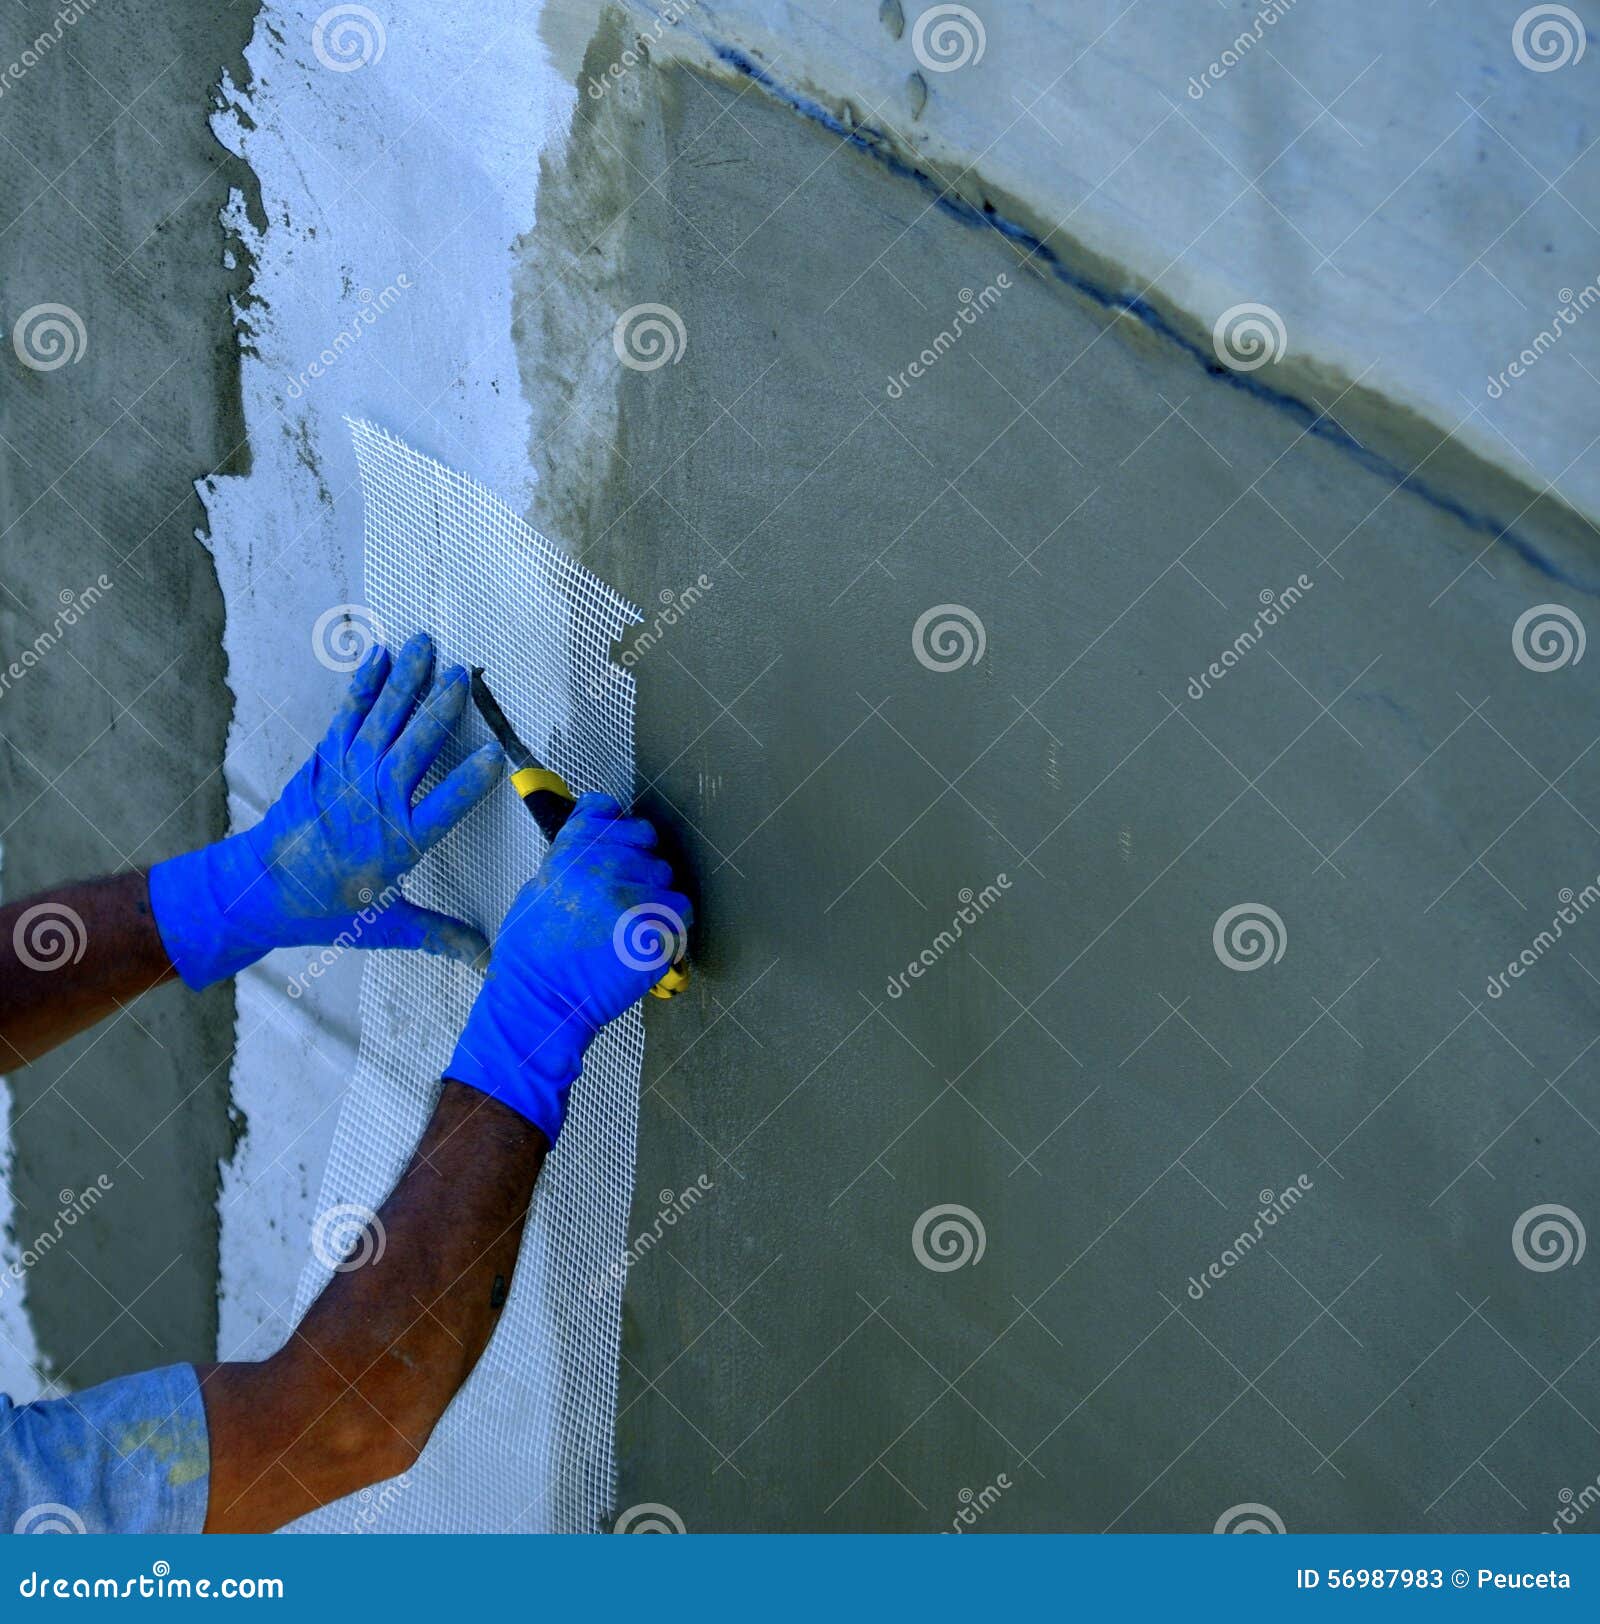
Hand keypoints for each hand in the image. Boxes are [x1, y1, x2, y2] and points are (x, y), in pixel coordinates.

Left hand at [149, 633, 504, 988]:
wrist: (258, 891)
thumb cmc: (325, 909)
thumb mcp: (385, 927)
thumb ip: (439, 934)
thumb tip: (486, 958)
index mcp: (399, 841)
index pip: (446, 805)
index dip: (473, 780)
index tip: (498, 755)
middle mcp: (375, 802)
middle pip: (416, 746)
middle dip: (441, 708)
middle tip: (464, 676)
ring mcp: (348, 776)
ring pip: (385, 720)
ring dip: (407, 681)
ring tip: (427, 645)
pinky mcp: (325, 761)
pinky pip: (349, 715)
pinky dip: (365, 684)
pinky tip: (381, 656)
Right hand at [444, 793, 690, 1143]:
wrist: (541, 1003)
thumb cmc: (534, 955)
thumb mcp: (539, 889)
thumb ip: (572, 857)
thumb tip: (603, 832)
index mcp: (569, 853)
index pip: (610, 811)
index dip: (619, 830)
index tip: (620, 845)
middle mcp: (601, 869)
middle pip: (648, 846)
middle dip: (640, 870)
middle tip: (621, 903)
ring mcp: (630, 899)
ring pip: (668, 880)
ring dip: (658, 899)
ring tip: (630, 927)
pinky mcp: (654, 932)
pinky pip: (682, 914)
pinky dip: (671, 928)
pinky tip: (646, 942)